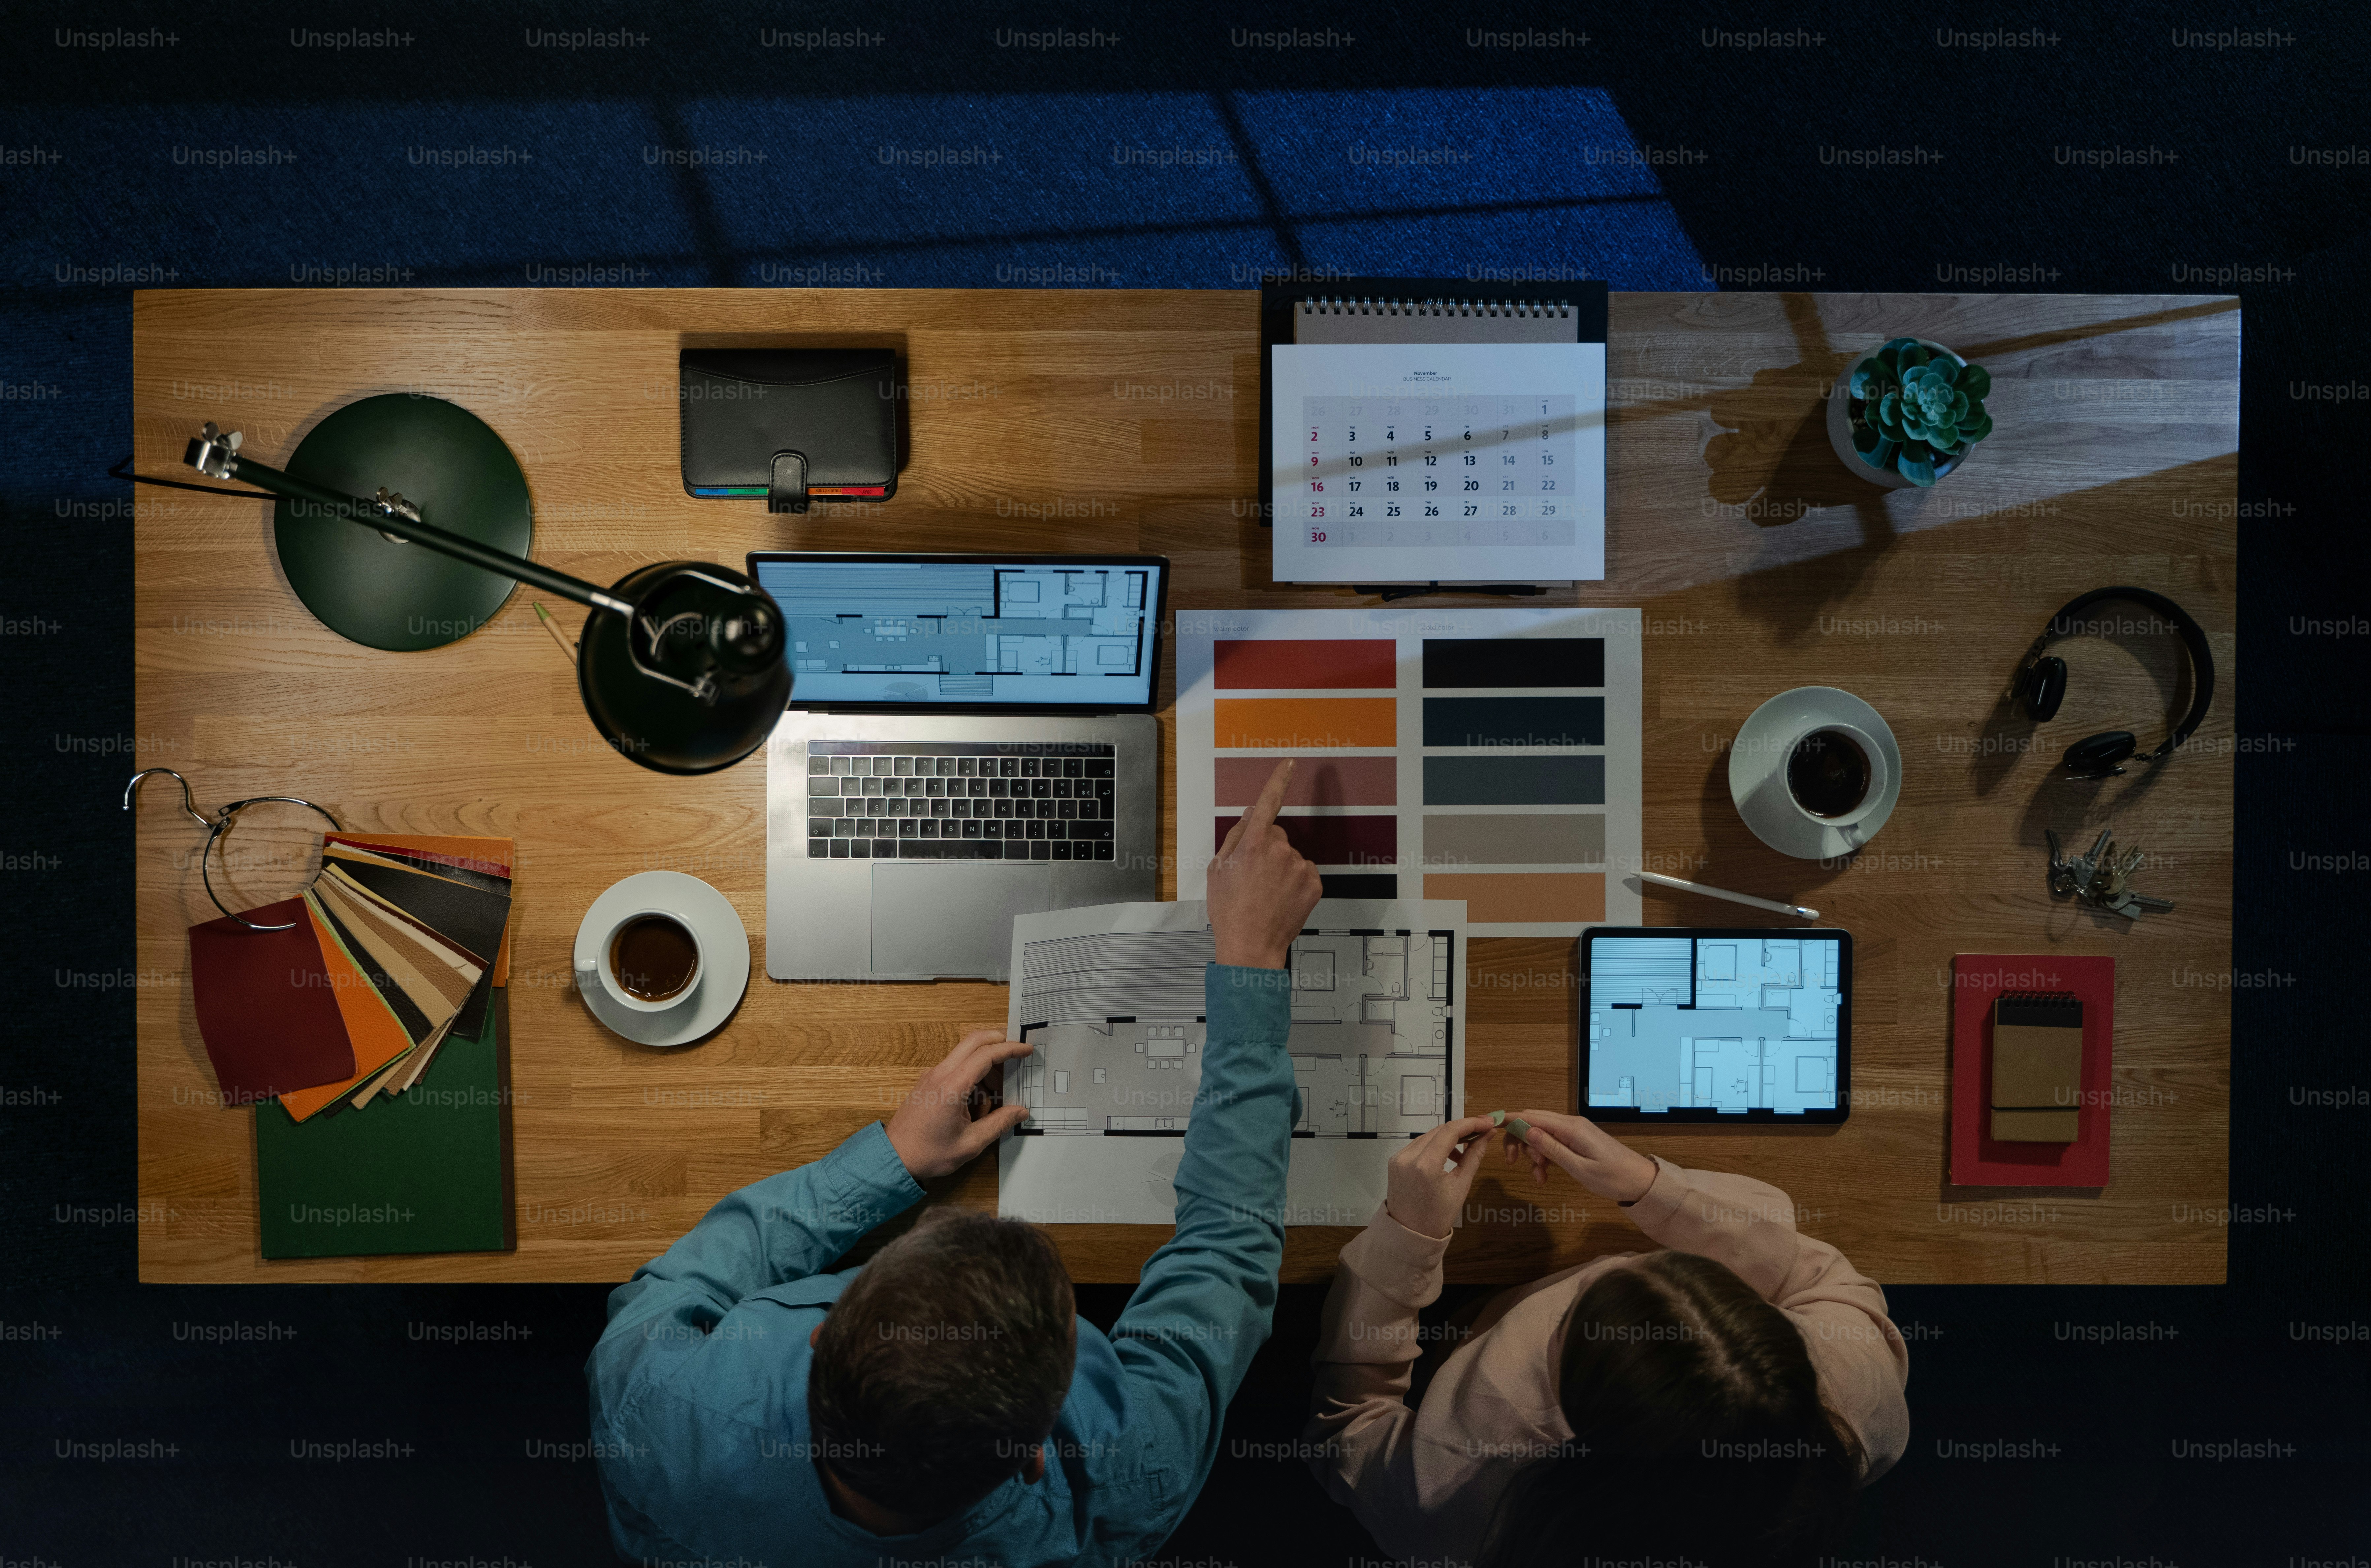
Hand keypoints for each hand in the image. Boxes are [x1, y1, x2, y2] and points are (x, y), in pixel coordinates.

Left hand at [884, 1029, 1033, 1179]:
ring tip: (997, 1093)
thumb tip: (1021, 1111)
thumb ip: (998, 1124)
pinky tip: (980, 1100)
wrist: (893, 1158)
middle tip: (1018, 1053)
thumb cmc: (928, 1153)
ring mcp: (932, 1076)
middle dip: (998, 1041)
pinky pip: (955, 1067)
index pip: (985, 1055)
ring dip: (985, 1064)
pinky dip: (972, 1074)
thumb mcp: (970, 1144)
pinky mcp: (928, 1082)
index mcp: (951, 1087)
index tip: (1027, 1050)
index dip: (1010, 1049)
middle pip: (973, 1041)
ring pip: (965, 1053)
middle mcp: (940, 1074)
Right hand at [1206, 758, 1322, 969]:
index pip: (1267, 803)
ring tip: (1264, 893)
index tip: (1289, 763)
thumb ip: (1234, 838)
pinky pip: (1303, 872)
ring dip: (1280, 867)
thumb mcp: (1217, 871)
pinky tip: (1280, 898)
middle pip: (1275, 836)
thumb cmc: (1229, 911)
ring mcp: (1300, 868)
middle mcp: (1280, 851)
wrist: (1251, 947)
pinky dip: (1294, 882)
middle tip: (1251, 876)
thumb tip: (1247, 816)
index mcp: (1253, 844)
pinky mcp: (1314, 884)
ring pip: (1290, 856)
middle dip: (1265, 848)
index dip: (1278, 780)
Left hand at [1385, 1114, 1499, 1238]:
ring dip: (1449, 1137)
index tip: (1489, 1121)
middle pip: (1439, 1131)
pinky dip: (1435, 1145)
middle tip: (1483, 1130)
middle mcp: (1407, 1156)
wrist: (1410, 1235)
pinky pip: (1419, 1145)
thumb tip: (1488, 1134)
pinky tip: (1449, 1155)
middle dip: (1462, 1128)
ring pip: (1428, 1136)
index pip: (1450, 1130)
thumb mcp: (1461, 1186)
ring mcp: (1398, 1158)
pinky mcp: (1395, 1161)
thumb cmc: (1438, 1216)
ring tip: (1468, 1148)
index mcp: (1424, 1164)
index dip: (1472, 1123)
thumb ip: (1474, 1156)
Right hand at [1504, 1110, 1658, 1202]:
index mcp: (1570, 1128)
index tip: (1489, 1127)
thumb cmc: (1613, 1178)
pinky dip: (1544, 1156)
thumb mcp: (1580, 1168)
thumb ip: (1552, 1149)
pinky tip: (1545, 1174)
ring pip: (1540, 1134)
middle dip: (1519, 1142)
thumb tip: (1527, 1131)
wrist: (1640, 1182)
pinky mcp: (1577, 1139)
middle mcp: (1571, 1124)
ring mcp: (1574, 1131)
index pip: (1531, 1116)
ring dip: (1533, 1154)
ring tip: (1539, 1178)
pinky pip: (1552, 1142)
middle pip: (1532, 1122)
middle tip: (1516, 1164)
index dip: (1509, 1121)